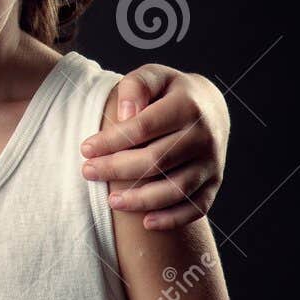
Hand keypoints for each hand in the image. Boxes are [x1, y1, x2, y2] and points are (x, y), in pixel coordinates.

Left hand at [79, 64, 230, 230]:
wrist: (210, 108)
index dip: (112, 141)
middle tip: (87, 172)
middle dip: (117, 169)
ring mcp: (212, 162)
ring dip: (142, 199)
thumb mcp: (153, 76)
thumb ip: (136, 86)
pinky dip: (173, 219)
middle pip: (157, 160)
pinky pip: (197, 207)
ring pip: (177, 188)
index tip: (86, 149)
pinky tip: (146, 223)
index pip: (144, 127)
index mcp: (187, 106)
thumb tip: (125, 115)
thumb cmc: (169, 93)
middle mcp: (204, 136)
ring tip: (112, 201)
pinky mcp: (214, 183)